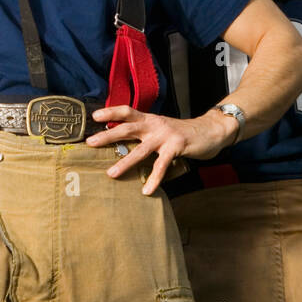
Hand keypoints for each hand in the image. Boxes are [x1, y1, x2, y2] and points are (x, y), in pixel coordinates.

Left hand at [86, 106, 237, 194]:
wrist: (211, 130)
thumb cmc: (182, 133)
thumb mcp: (161, 128)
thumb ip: (145, 133)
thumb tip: (123, 142)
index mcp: (149, 119)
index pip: (127, 111)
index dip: (110, 112)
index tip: (94, 116)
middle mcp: (154, 124)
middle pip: (127, 128)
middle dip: (107, 135)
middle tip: (90, 143)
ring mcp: (165, 135)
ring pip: (140, 149)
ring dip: (125, 162)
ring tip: (111, 174)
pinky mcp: (176, 146)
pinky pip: (162, 165)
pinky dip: (154, 179)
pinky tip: (147, 190)